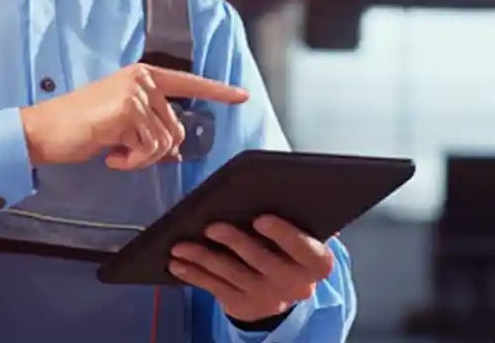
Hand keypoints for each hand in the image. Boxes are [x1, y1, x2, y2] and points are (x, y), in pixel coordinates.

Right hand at [19, 63, 247, 168]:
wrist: (44, 129)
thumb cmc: (79, 126)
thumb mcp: (122, 122)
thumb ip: (150, 124)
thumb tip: (176, 148)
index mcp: (143, 76)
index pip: (188, 83)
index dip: (218, 91)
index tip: (242, 95)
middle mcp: (143, 79)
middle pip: (177, 127)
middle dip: (156, 150)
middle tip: (127, 153)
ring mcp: (136, 93)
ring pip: (164, 141)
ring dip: (141, 158)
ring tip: (115, 152)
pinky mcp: (127, 111)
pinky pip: (148, 150)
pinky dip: (131, 162)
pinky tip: (110, 155)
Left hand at [169, 215, 335, 323]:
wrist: (285, 287)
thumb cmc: (290, 246)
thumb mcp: (301, 233)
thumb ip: (295, 216)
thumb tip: (271, 189)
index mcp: (316, 263)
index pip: (305, 249)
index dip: (284, 235)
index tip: (260, 219)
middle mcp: (295, 285)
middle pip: (263, 262)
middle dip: (235, 243)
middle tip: (211, 227)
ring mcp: (268, 298)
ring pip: (233, 275)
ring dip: (204, 258)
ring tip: (180, 245)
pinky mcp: (244, 306)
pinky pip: (215, 288)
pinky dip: (194, 274)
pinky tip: (178, 264)